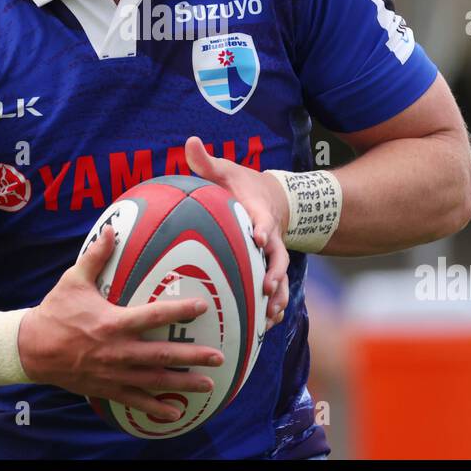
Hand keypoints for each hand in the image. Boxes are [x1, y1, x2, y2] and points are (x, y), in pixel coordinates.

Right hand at [17, 228, 224, 420]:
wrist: (32, 349)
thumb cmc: (55, 312)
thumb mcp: (73, 281)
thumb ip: (95, 257)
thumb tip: (110, 230)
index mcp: (113, 323)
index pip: (153, 316)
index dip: (178, 312)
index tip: (202, 308)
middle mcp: (118, 351)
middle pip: (162, 355)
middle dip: (192, 357)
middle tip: (218, 358)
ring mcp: (113, 373)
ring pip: (154, 381)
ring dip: (182, 384)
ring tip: (207, 385)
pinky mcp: (107, 388)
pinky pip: (135, 400)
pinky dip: (155, 408)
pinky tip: (175, 413)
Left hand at [184, 135, 289, 329]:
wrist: (272, 198)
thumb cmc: (241, 185)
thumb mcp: (226, 170)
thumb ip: (208, 162)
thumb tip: (190, 141)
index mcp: (259, 212)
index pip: (263, 220)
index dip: (262, 228)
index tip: (257, 237)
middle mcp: (270, 236)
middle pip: (278, 257)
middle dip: (275, 273)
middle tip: (267, 289)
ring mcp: (273, 254)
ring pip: (280, 279)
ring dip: (277, 298)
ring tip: (270, 318)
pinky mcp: (270, 268)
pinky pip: (273, 290)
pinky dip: (270, 307)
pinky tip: (262, 329)